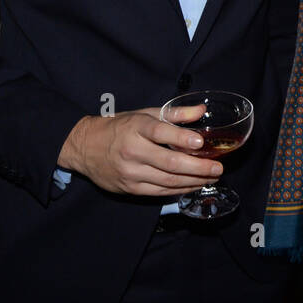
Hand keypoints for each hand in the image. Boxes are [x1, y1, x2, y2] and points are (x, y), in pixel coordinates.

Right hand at [57, 106, 222, 196]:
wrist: (84, 147)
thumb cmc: (118, 127)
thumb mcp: (144, 114)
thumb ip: (174, 114)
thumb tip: (201, 110)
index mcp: (135, 128)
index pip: (160, 132)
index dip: (181, 138)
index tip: (200, 143)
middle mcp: (132, 151)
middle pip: (169, 162)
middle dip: (197, 167)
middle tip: (218, 168)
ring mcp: (130, 172)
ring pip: (167, 180)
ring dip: (193, 181)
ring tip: (212, 177)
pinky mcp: (130, 188)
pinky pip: (159, 192)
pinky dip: (179, 190)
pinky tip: (194, 185)